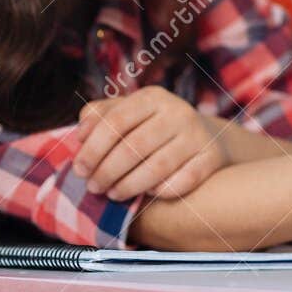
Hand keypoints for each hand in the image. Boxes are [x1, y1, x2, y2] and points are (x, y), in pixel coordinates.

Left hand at [73, 88, 229, 201]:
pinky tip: (148, 193)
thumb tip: (82, 135)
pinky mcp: (212, 156)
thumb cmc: (151, 127)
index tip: (79, 170)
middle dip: (107, 171)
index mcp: (152, 97)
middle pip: (134, 147)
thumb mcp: (127, 113)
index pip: (115, 121)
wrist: (205, 136)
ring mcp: (198, 134)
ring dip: (129, 186)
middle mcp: (178, 111)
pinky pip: (183, 181)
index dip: (93, 149)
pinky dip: (162, 191)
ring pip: (157, 167)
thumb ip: (99, 116)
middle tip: (94, 188)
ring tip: (113, 194)